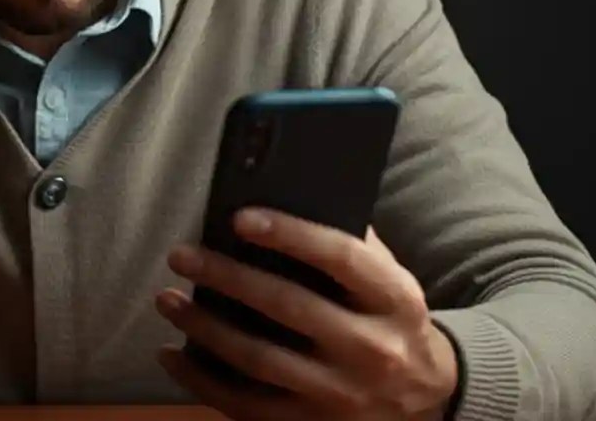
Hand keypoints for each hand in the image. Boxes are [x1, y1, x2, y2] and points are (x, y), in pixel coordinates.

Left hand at [155, 208, 458, 420]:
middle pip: (288, 307)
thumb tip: (285, 197)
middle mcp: (371, 349)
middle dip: (226, 277)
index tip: (239, 218)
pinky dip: (200, 381)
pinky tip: (171, 354)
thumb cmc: (389, 320)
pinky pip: (245, 406)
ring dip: (203, 329)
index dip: (289, 234)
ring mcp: (340, 394)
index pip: (341, 258)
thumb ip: (351, 244)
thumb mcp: (389, 280)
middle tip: (181, 255)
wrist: (427, 398)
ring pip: (258, 360)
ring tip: (167, 300)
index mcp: (394, 300)